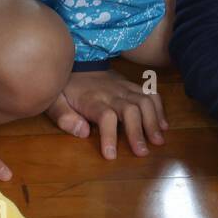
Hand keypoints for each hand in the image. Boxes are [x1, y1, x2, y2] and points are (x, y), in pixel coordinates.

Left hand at [46, 68, 166, 159]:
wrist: (78, 63)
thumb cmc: (66, 88)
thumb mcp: (54, 101)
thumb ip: (64, 117)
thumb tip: (83, 132)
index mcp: (92, 100)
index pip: (105, 116)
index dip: (109, 136)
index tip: (111, 155)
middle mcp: (112, 93)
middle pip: (131, 110)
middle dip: (138, 132)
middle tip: (143, 153)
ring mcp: (125, 88)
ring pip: (145, 101)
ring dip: (154, 121)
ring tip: (158, 141)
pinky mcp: (133, 86)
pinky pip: (151, 94)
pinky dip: (160, 109)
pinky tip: (163, 125)